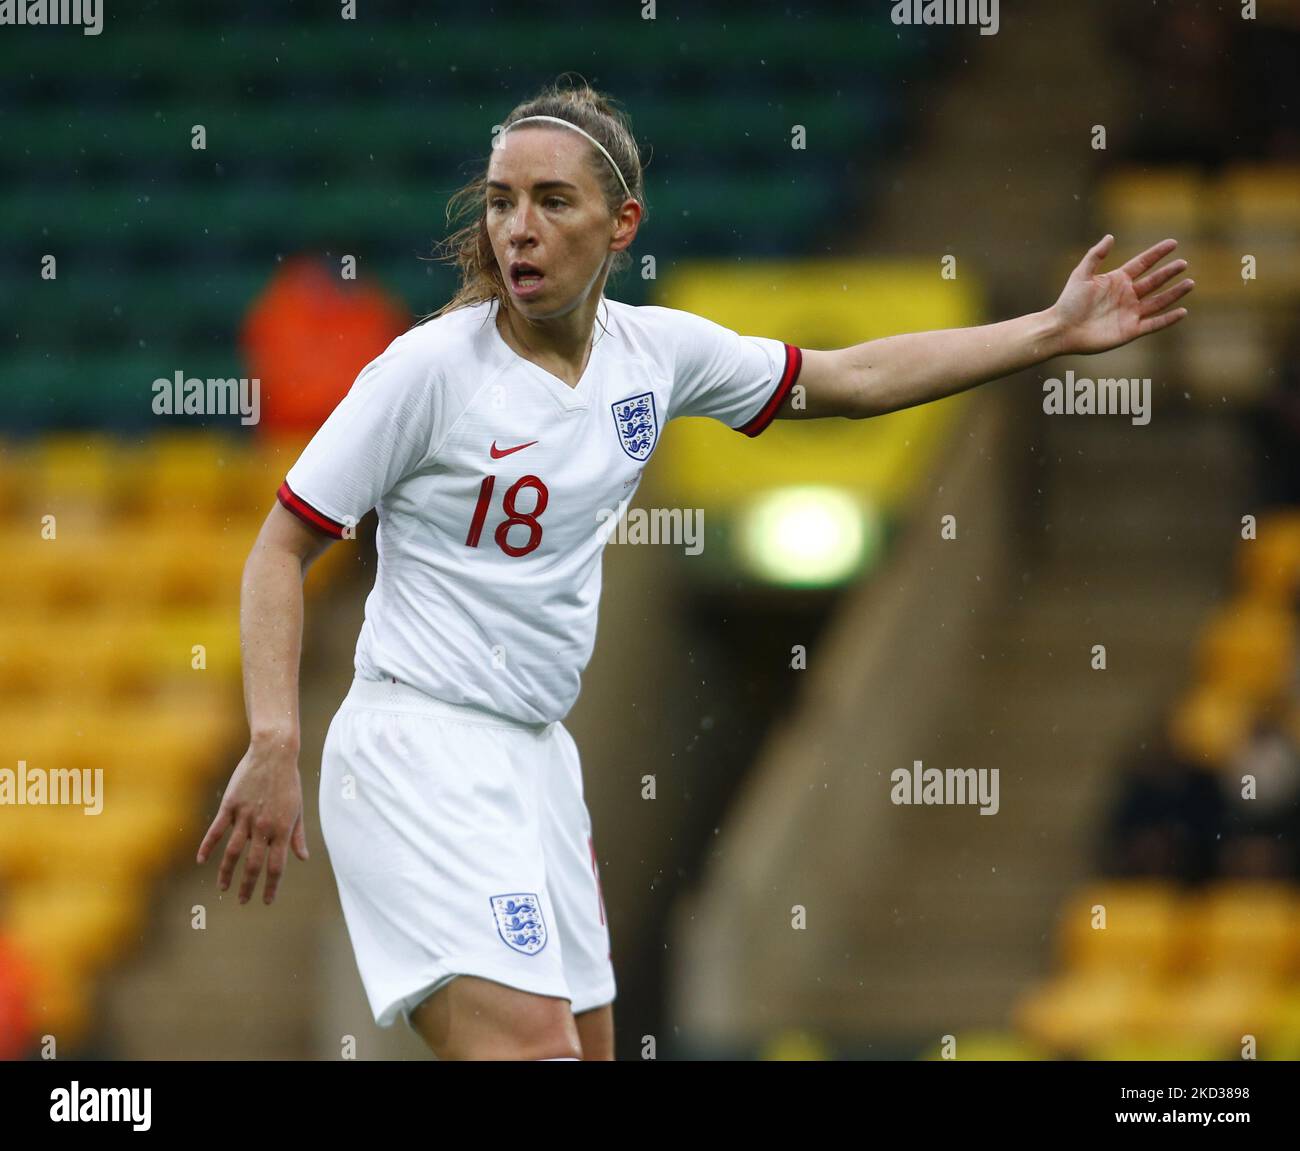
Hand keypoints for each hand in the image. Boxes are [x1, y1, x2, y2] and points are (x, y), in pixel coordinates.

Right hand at [196, 735, 308, 904]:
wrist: (274, 753)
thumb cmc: (289, 782)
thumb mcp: (299, 809)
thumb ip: (298, 835)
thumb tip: (302, 858)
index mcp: (283, 829)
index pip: (277, 866)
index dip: (271, 886)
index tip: (267, 901)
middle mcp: (264, 827)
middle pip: (253, 864)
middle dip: (247, 886)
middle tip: (242, 901)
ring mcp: (245, 817)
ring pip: (232, 852)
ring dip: (226, 873)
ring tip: (222, 888)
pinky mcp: (230, 806)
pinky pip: (217, 830)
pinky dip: (208, 847)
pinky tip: (201, 861)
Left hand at [1049, 235, 1192, 355]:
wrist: (1061, 329)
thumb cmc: (1068, 302)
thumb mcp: (1081, 275)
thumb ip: (1096, 256)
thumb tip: (1110, 236)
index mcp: (1117, 280)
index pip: (1142, 263)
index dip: (1157, 253)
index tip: (1173, 243)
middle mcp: (1126, 296)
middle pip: (1154, 282)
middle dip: (1169, 273)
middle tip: (1184, 263)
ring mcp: (1130, 313)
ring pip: (1158, 302)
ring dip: (1174, 293)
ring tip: (1190, 283)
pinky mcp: (1130, 330)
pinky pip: (1154, 324)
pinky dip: (1168, 319)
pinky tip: (1183, 311)